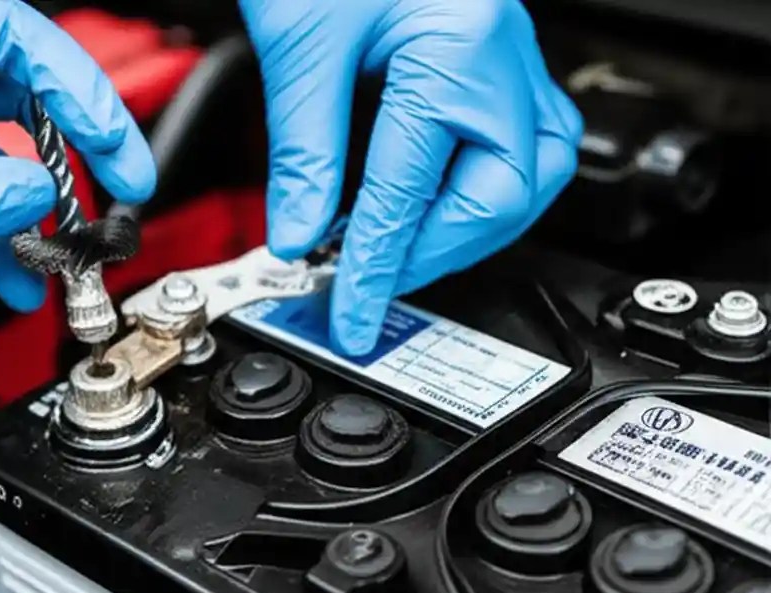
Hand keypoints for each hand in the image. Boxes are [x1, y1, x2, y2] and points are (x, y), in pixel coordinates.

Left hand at [239, 0, 582, 353]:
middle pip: (509, 190)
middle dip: (438, 248)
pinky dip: (472, 184)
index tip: (350, 313)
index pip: (413, 190)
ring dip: (465, 223)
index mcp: (461, 45)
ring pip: (529, 169)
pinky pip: (514, 137)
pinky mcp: (492, 51)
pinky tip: (426, 201)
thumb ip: (302, 152)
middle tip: (375, 278)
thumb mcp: (300, 46)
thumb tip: (297, 235)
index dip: (377, 265)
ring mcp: (507, 49)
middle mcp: (502, 50)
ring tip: (398, 251)